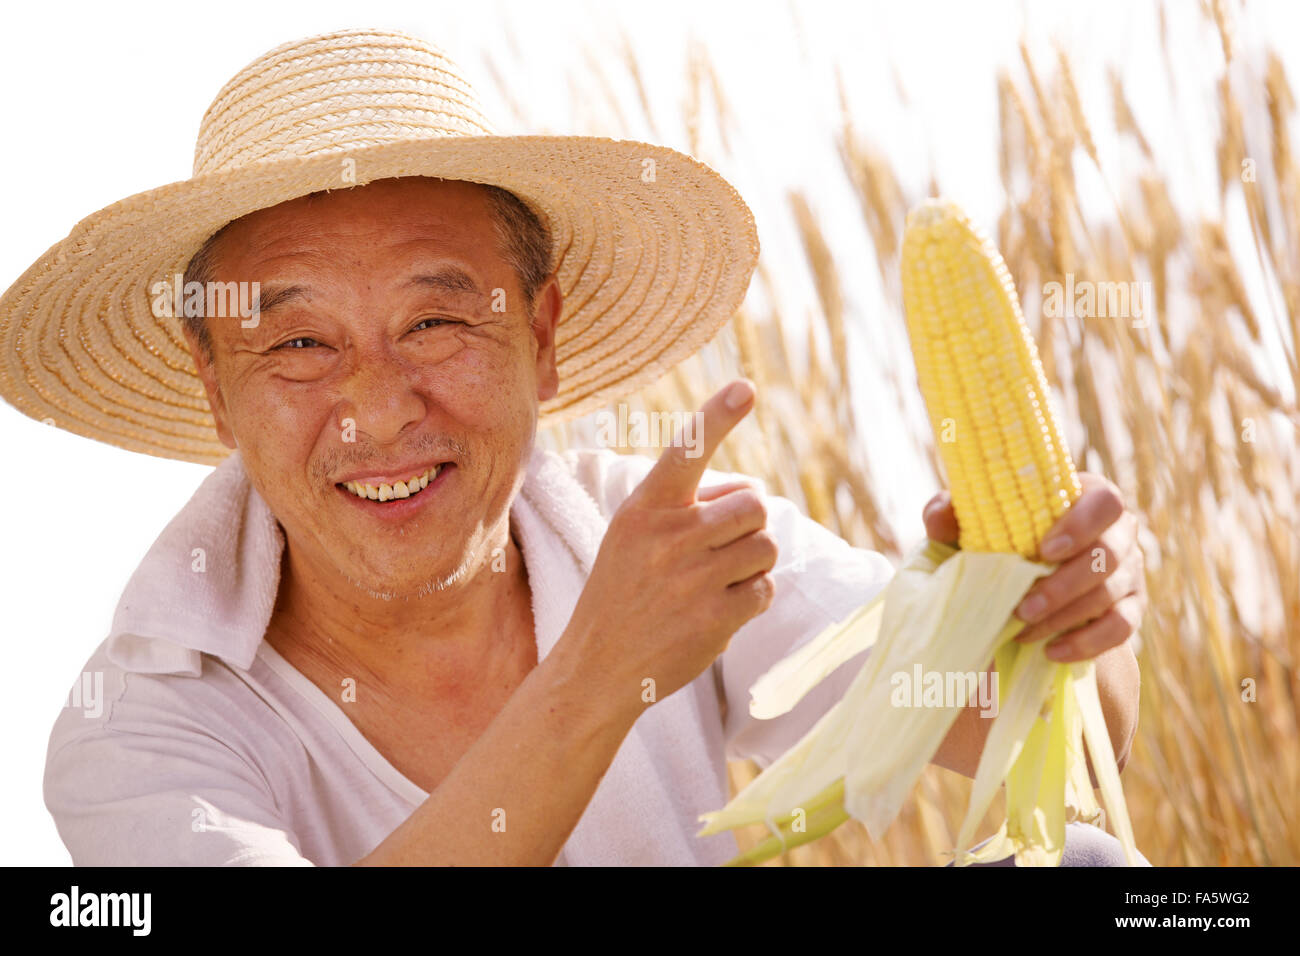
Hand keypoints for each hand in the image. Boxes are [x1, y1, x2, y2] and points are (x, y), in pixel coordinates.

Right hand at [562, 379, 777, 708]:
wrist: (598, 667)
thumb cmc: (622, 592)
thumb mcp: (631, 535)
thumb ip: (683, 507)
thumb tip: (754, 495)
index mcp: (645, 507)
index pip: (686, 450)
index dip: (718, 416)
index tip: (745, 387)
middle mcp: (669, 536)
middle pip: (755, 505)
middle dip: (751, 526)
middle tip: (724, 548)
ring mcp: (692, 578)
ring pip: (766, 547)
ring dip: (754, 564)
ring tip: (717, 582)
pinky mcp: (714, 617)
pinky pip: (764, 590)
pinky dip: (752, 600)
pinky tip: (718, 611)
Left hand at [921, 473, 1146, 662]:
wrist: (1021, 586)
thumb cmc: (996, 541)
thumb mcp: (968, 527)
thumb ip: (949, 515)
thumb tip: (940, 516)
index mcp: (1084, 498)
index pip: (1105, 501)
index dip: (1082, 524)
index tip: (1045, 549)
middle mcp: (1117, 532)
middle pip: (1109, 554)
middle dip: (1064, 585)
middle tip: (1023, 608)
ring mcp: (1129, 572)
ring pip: (1111, 593)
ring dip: (1065, 617)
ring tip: (1023, 632)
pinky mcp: (1130, 609)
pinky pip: (1121, 629)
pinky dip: (1086, 643)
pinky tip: (1051, 652)